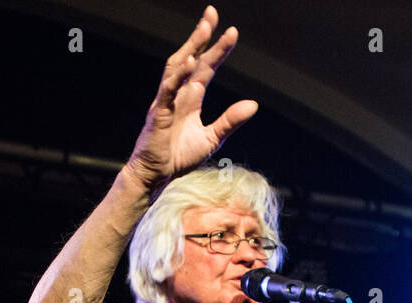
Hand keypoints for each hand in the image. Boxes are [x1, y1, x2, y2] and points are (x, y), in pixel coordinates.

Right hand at [124, 5, 257, 189]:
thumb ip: (230, 120)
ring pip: (177, 66)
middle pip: (190, 58)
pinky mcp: (159, 112)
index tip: (232, 31)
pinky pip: (168, 89)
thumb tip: (254, 105)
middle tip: (212, 13)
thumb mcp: (212, 138)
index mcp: (191, 98)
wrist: (157, 176)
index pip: (206, 67)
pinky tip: (190, 61)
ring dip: (190, 47)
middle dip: (201, 35)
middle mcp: (178, 94)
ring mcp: (166, 100)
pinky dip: (178, 75)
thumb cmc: (178, 158)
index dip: (218, 49)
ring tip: (203, 29)